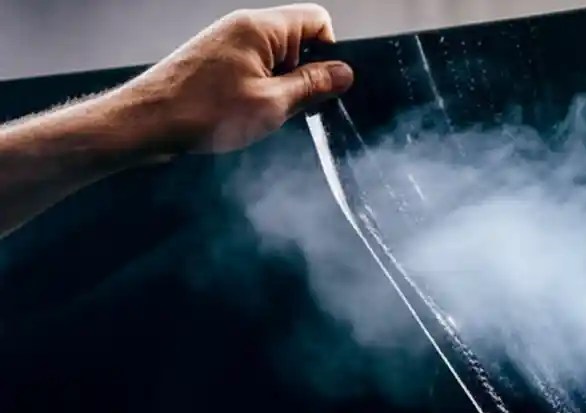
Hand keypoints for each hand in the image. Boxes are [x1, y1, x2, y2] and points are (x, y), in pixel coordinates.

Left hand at [117, 4, 353, 155]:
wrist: (144, 123)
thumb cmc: (200, 111)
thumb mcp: (272, 104)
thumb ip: (313, 86)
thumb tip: (344, 73)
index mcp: (260, 28)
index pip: (317, 20)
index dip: (329, 53)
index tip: (321, 84)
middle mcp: (244, 28)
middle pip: (299, 40)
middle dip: (304, 74)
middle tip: (287, 104)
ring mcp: (229, 43)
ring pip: (278, 59)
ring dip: (281, 87)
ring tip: (260, 111)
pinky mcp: (217, 62)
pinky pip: (256, 69)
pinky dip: (260, 91)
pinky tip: (244, 112)